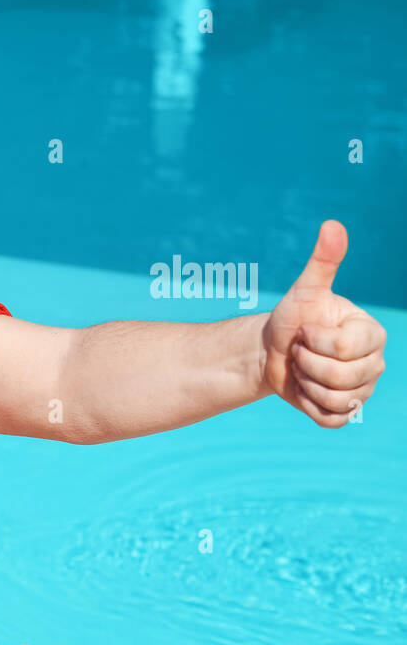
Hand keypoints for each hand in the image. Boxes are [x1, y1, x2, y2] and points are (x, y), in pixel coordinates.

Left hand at [260, 220, 385, 427]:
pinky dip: (308, 406)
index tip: (305, 331)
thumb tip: (333, 225)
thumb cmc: (290, 318)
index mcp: (372, 334)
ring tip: (302, 368)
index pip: (343, 349)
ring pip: (336, 400)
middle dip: (307, 363)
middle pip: (340, 377)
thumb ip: (322, 262)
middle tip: (301, 351)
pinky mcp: (344, 411)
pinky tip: (304, 389)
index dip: (313, 341)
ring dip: (306, 384)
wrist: (271, 351)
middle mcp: (374, 362)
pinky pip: (330, 419)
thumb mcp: (304, 291)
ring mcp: (362, 389)